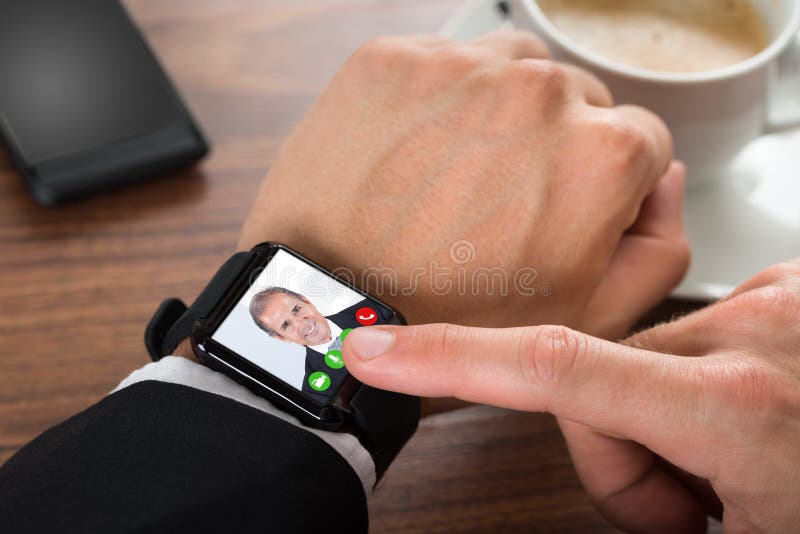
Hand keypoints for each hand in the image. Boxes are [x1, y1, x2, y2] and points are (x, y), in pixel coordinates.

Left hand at [238, 30, 688, 338]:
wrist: (330, 313)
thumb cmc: (450, 324)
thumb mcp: (584, 320)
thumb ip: (658, 248)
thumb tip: (667, 180)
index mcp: (603, 155)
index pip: (640, 137)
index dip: (602, 182)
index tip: (559, 206)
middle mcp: (540, 92)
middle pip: (576, 98)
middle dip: (552, 144)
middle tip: (500, 200)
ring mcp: (462, 68)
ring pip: (513, 69)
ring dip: (499, 112)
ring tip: (459, 172)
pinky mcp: (394, 61)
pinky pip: (444, 64)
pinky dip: (439, 101)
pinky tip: (416, 155)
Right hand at [342, 259, 799, 532]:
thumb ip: (646, 517)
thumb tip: (617, 510)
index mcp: (740, 407)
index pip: (554, 368)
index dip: (450, 358)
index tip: (377, 347)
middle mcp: (753, 331)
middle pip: (597, 387)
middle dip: (618, 462)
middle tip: (690, 516)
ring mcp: (774, 301)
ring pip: (642, 365)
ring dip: (663, 428)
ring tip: (736, 477)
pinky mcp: (785, 289)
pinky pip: (691, 341)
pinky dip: (702, 391)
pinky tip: (760, 428)